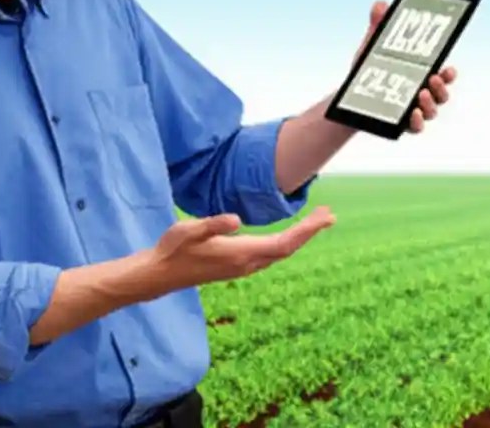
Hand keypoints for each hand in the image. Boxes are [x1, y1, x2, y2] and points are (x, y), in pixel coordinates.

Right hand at [147, 206, 336, 292]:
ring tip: (315, 222)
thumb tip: (237, 220)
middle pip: (287, 248)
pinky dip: (286, 243)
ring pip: (280, 253)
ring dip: (299, 238)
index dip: (307, 231)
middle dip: (309, 232)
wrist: (159, 274)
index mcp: (241, 254)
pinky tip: (288, 237)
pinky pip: (270, 255)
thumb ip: (213, 224)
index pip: (284, 243)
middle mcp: (247, 264)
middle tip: (329, 215)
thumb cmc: (173, 249)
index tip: (325, 218)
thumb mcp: (189, 230)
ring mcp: (242, 268)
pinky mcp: (236, 267)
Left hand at [353, 0, 458, 134]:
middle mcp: (422, 94)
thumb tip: (381, 4)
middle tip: (433, 78)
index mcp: (420, 74)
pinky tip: (412, 114)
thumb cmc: (368, 71)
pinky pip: (417, 127)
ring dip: (431, 103)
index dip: (449, 74)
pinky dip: (418, 122)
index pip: (442, 74)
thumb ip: (378, 26)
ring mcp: (415, 111)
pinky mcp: (403, 125)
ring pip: (433, 111)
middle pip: (442, 94)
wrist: (349, 98)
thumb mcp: (372, 47)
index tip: (449, 68)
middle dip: (442, 87)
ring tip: (421, 94)